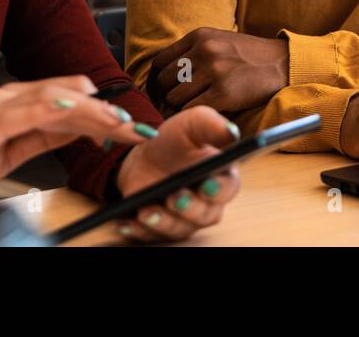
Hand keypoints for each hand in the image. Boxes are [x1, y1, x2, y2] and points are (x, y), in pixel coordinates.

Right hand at [0, 76, 147, 206]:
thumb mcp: (6, 154)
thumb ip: (40, 138)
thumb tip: (78, 130)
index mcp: (15, 105)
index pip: (71, 103)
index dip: (105, 114)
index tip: (133, 129)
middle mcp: (9, 98)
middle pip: (71, 97)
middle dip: (109, 112)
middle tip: (139, 129)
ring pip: (56, 99)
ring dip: (93, 110)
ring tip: (121, 122)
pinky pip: (24, 109)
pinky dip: (51, 105)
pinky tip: (75, 107)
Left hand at [113, 106, 241, 242]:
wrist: (145, 154)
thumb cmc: (176, 139)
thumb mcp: (193, 123)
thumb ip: (213, 125)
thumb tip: (231, 133)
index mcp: (221, 176)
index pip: (228, 188)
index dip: (220, 189)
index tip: (208, 184)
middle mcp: (206, 203)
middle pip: (205, 215)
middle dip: (189, 208)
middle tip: (175, 197)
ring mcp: (182, 219)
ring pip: (178, 229)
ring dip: (163, 221)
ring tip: (147, 211)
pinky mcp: (158, 227)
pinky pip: (150, 236)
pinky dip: (138, 230)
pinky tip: (126, 222)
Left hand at [149, 28, 287, 114]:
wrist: (282, 63)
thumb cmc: (249, 56)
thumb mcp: (219, 41)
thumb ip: (192, 51)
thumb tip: (162, 76)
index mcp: (200, 36)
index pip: (161, 61)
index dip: (158, 80)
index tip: (163, 92)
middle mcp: (204, 50)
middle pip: (165, 81)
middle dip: (169, 94)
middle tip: (180, 102)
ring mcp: (214, 71)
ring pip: (175, 98)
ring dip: (182, 107)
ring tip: (197, 106)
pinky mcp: (224, 92)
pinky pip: (191, 110)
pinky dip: (193, 115)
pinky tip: (205, 113)